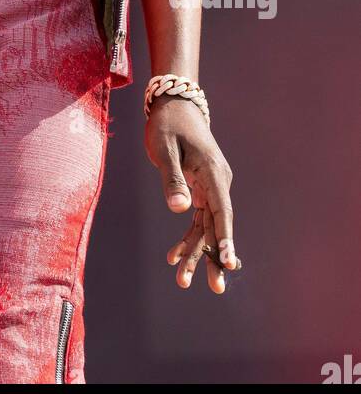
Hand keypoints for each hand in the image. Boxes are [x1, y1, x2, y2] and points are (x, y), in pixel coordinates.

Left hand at [145, 96, 239, 293]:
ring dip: (197, 253)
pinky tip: (173, 257)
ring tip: (183, 282)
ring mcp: (211, 187)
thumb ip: (172, 179)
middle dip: (214, 257)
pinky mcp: (202, 189)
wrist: (174, 105)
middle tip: (217, 288)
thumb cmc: (168, 125)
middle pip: (218, 225)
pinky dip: (188, 237)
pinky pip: (198, 218)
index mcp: (212, 172)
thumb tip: (180, 210)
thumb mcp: (164, 149)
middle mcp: (217, 182)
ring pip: (207, 226)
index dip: (225, 237)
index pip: (222, 209)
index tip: (228, 261)